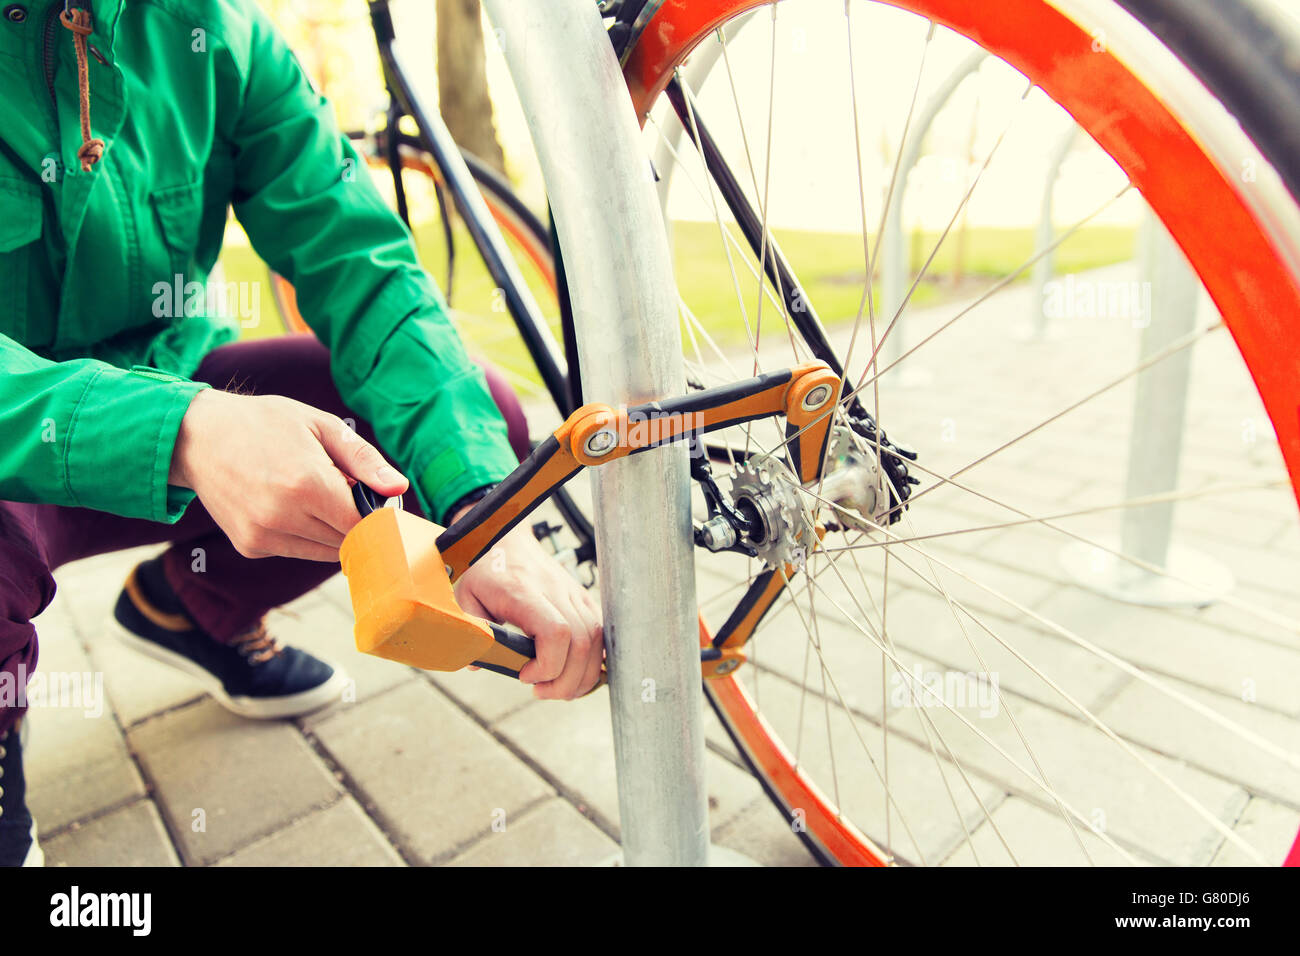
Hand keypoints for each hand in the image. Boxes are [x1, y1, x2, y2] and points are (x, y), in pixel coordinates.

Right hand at [169, 389, 408, 560]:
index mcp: (308, 484)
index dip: (375, 515)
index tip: (375, 500)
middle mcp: (284, 516)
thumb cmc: (265, 424)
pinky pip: (297, 550)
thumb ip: (364, 460)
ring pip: (323, 552)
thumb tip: (398, 489)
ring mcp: (264, 535)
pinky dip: (306, 535)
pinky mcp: (250, 546)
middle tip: (346, 493)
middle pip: (346, 540)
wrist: (198, 436)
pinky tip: (293, 506)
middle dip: (355, 522)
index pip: (363, 523)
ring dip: (332, 531)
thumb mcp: (321, 426)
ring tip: (317, 496)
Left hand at [451, 505, 603, 699]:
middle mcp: (556, 591)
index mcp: (525, 591)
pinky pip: (600, 634)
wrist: (506, 539)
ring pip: (597, 641)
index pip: (557, 633)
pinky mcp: (583, 598)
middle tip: (541, 692)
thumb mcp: (465, 597)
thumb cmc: (485, 568)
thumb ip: (471, 630)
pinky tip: (573, 673)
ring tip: (556, 687)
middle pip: (582, 644)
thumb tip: (477, 663)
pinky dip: (592, 660)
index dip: (548, 665)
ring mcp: (574, 593)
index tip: (525, 677)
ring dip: (581, 675)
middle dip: (566, 681)